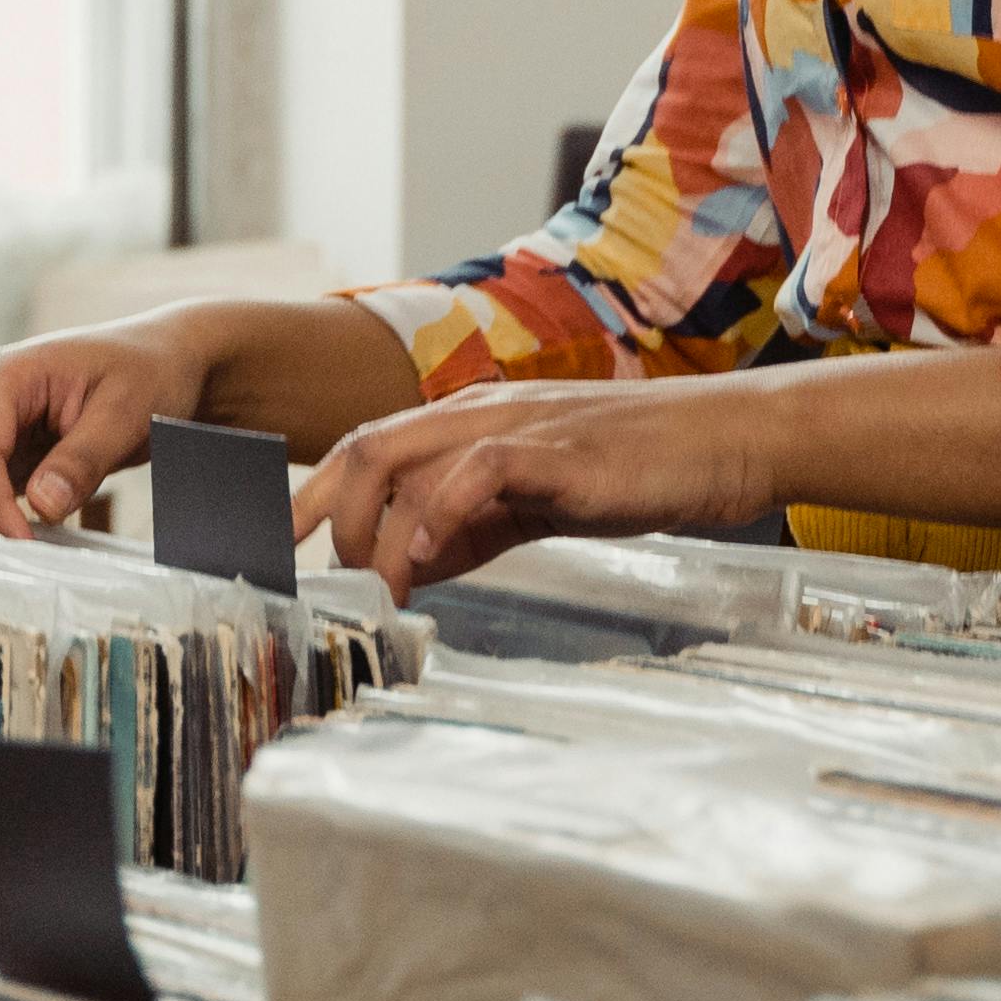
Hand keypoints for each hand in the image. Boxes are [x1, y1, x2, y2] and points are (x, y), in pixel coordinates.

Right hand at [0, 319, 214, 535]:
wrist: (166, 364)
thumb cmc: (148, 373)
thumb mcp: (125, 413)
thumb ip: (82, 459)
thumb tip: (43, 505)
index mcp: (7, 374)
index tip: (19, 542)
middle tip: (1, 555)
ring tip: (9, 553)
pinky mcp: (8, 447)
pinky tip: (18, 540)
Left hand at [293, 378, 796, 600]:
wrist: (721, 443)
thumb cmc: (633, 470)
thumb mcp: (533, 504)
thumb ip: (470, 529)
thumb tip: (409, 568)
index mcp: (469, 423)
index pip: (367, 448)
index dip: (313, 496)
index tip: (278, 547)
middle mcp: (478, 413)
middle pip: (363, 448)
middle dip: (323, 514)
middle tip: (320, 579)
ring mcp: (515, 426)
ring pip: (405, 459)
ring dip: (374, 530)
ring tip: (372, 587)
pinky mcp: (555, 450)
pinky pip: (476, 472)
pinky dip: (438, 513)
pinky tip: (428, 557)